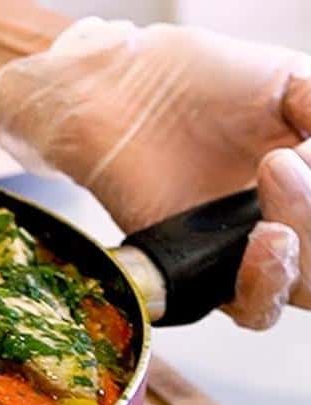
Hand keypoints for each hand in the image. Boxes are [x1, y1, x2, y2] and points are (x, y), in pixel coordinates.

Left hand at [0, 18, 310, 329]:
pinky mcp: (194, 274)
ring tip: (272, 227)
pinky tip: (258, 244)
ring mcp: (243, 254)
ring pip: (293, 290)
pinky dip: (260, 288)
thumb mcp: (289, 83)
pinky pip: (239, 308)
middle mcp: (290, 226)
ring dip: (293, 265)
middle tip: (278, 166)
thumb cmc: (206, 82)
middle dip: (310, 219)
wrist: (124, 91)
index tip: (307, 150)